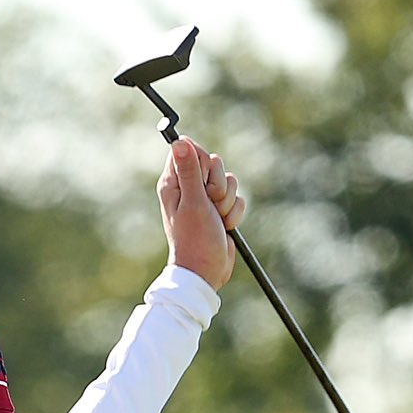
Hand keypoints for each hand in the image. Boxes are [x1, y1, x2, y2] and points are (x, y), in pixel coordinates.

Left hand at [159, 139, 245, 289]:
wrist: (206, 271)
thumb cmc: (195, 240)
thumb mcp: (193, 202)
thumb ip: (189, 171)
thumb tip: (178, 141)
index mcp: (174, 182)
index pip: (188, 148)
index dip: (201, 160)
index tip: (202, 181)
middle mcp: (189, 187)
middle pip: (213, 161)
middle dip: (218, 183)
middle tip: (210, 203)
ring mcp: (206, 198)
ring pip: (229, 179)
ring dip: (228, 200)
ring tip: (216, 218)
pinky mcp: (221, 208)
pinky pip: (237, 197)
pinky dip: (235, 212)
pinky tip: (224, 226)